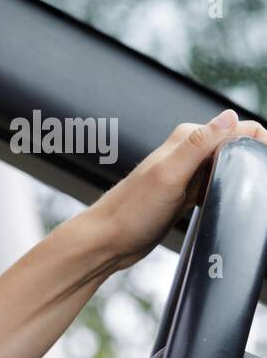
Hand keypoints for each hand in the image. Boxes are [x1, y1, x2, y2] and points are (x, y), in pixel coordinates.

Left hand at [88, 110, 266, 270]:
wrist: (107, 241)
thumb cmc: (131, 212)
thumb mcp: (169, 175)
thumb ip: (198, 145)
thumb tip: (230, 116)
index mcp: (186, 138)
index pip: (238, 128)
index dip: (259, 143)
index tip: (262, 167)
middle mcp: (187, 151)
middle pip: (236, 146)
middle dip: (252, 160)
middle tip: (255, 186)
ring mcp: (186, 173)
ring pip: (228, 165)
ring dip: (240, 175)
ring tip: (246, 193)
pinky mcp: (186, 193)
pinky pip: (216, 185)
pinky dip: (226, 190)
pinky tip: (225, 203)